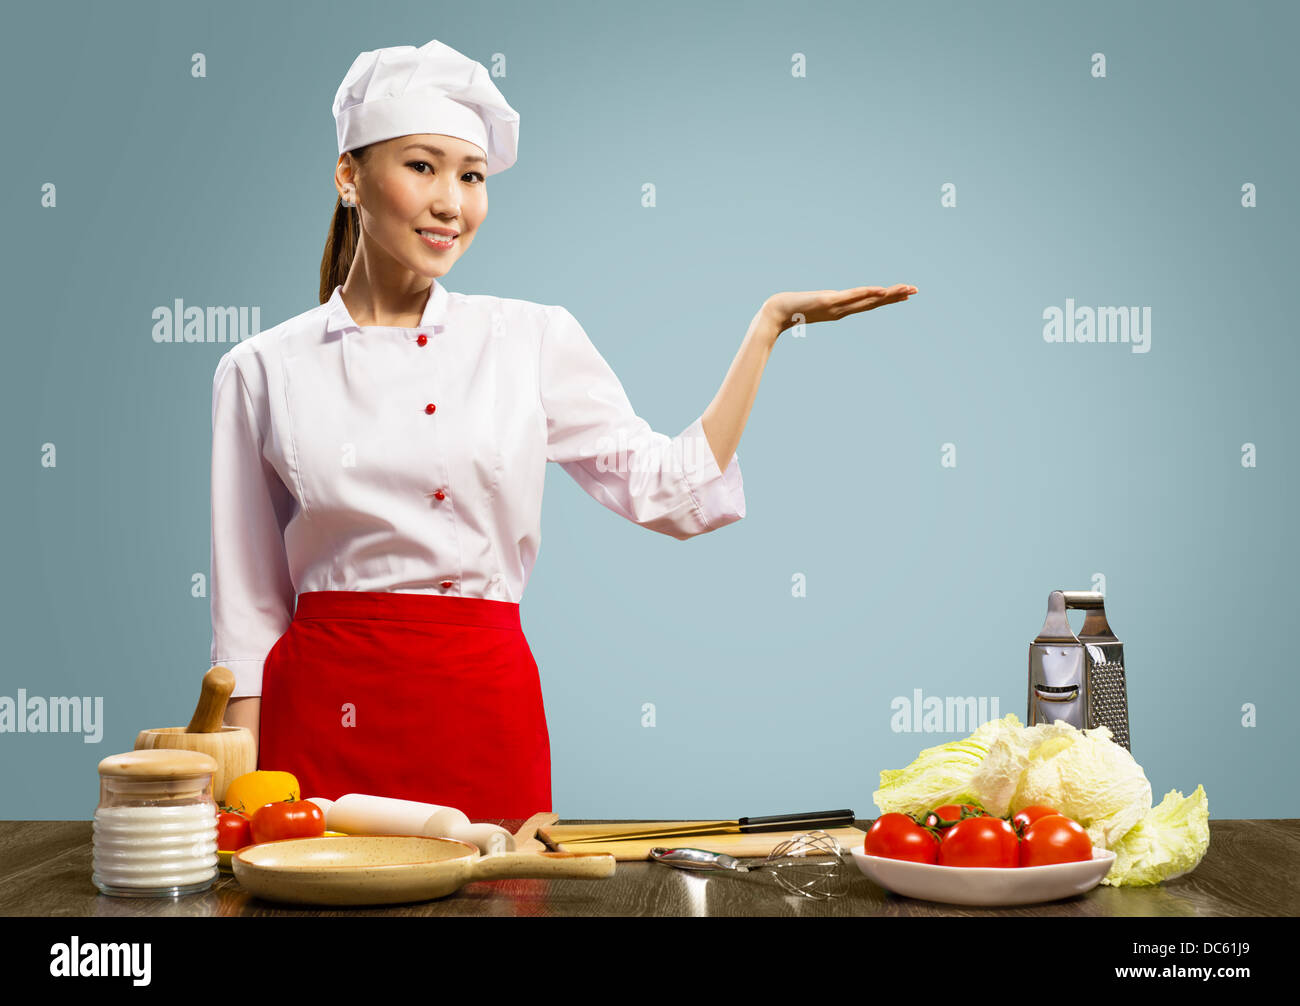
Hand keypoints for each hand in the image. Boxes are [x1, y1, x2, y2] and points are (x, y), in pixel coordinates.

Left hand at [762, 283, 916, 332]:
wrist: (775, 313)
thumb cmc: (790, 309)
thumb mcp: (810, 304)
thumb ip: (819, 303)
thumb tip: (825, 300)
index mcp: (841, 310)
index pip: (869, 303)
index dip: (888, 299)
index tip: (905, 295)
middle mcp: (842, 310)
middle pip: (874, 302)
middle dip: (896, 297)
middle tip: (916, 291)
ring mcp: (837, 307)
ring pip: (868, 300)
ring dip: (888, 295)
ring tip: (906, 290)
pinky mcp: (829, 301)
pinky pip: (852, 297)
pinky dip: (867, 294)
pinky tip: (881, 291)